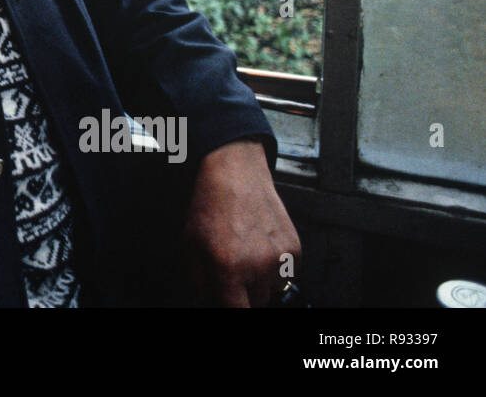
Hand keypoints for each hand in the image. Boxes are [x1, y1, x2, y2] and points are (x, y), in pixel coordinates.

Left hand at [183, 138, 301, 306]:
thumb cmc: (211, 205)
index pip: (237, 311)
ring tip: (246, 255)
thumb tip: (201, 301)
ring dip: (261, 281)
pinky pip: (288, 273)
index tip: (228, 302)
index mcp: (228, 269)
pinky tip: (261, 246)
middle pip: (256, 303)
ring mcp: (280, 258)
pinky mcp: (295, 248)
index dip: (231, 307)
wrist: (235, 173)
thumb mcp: (190, 244)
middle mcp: (257, 266)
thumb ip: (196, 281)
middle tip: (232, 272)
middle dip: (243, 293)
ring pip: (273, 290)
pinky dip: (277, 267)